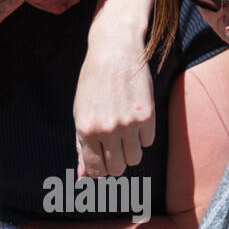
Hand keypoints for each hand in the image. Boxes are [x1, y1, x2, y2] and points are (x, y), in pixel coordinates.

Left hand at [74, 25, 153, 177]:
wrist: (115, 51)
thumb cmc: (93, 83)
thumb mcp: (80, 113)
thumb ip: (81, 146)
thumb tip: (83, 176)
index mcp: (85, 129)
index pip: (95, 169)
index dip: (99, 172)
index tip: (102, 167)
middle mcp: (106, 129)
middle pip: (117, 169)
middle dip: (115, 164)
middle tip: (114, 149)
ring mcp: (128, 124)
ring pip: (135, 159)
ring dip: (130, 150)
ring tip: (124, 131)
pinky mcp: (147, 117)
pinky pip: (148, 142)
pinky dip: (142, 135)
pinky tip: (134, 117)